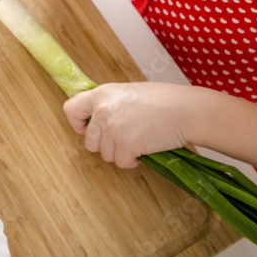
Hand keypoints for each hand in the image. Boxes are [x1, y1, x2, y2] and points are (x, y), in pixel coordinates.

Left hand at [63, 82, 192, 168]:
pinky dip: (133, 161)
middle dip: (106, 145)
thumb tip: (95, 121)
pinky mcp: (126, 145)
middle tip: (126, 137)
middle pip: (89, 141)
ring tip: (140, 139)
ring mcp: (113, 129)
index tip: (89, 129)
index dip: (78, 124)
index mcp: (102, 93)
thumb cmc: (163, 101)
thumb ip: (109, 104)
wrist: (186, 110)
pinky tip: (145, 148)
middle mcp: (102, 110)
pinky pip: (122, 163)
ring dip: (121, 153)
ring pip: (105, 155)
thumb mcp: (128, 93)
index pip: (71, 110)